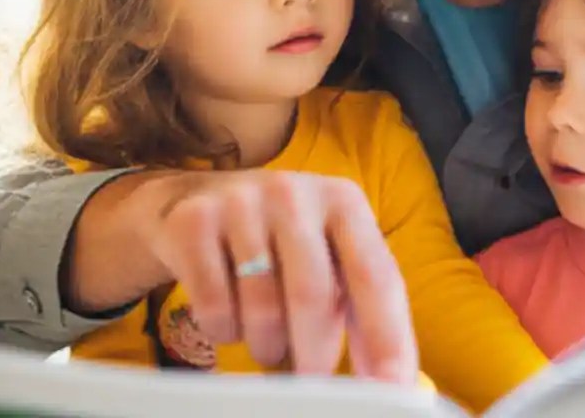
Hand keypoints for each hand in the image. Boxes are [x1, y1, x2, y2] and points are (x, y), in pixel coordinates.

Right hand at [68, 169, 417, 383]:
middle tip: (313, 384)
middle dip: (316, 357)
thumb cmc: (280, 243)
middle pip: (314, 296)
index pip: (377, 277)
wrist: (193, 202)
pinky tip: (229, 315)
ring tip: (268, 340)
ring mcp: (240, 204)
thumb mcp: (330, 255)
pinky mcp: (192, 224)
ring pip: (262, 309)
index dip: (387, 338)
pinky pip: (214, 307)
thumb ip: (364, 308)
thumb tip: (392, 382)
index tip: (391, 390)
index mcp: (344, 201)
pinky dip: (225, 332)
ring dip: (268, 347)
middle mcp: (294, 194)